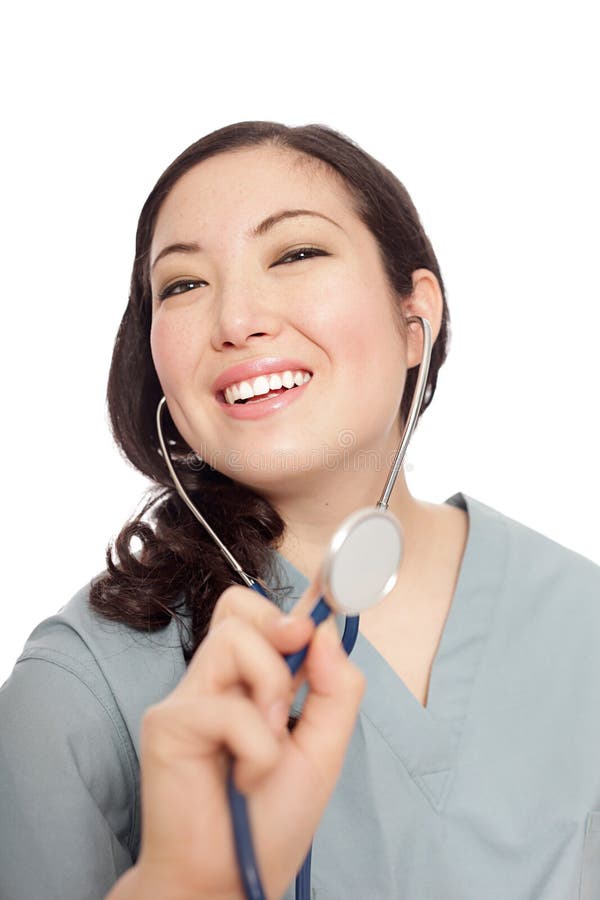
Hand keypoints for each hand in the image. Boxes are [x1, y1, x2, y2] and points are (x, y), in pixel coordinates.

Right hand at [110, 582, 364, 899]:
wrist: (228, 882)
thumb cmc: (271, 821)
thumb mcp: (324, 749)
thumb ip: (334, 689)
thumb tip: (325, 629)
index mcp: (248, 683)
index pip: (258, 617)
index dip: (293, 603)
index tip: (326, 601)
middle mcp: (214, 683)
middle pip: (238, 609)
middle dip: (277, 626)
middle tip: (296, 664)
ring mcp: (188, 699)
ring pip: (232, 639)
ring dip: (271, 690)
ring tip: (271, 744)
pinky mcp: (167, 724)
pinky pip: (226, 706)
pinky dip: (256, 747)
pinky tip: (245, 778)